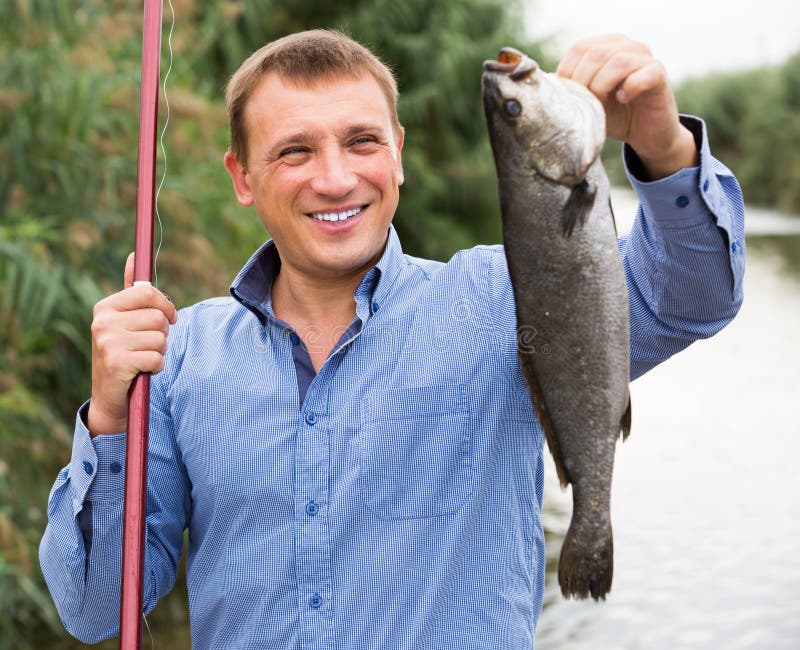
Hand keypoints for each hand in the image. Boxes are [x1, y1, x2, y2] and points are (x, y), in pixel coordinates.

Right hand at [87, 253, 177, 435]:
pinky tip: (142, 370)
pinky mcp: (117, 363)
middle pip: (158, 317)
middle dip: (162, 334)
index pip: (147, 292)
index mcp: (105, 307)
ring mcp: (108, 342)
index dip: (166, 305)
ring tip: (142, 358)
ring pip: (160, 339)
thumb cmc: (122, 352)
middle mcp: (103, 322)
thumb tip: (135, 256)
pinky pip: (157, 358)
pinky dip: (156, 367)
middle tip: (148, 345)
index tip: (169, 317)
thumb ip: (132, 291)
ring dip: (159, 351)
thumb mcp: (124, 319)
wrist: (109, 395)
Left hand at [556, 34, 696, 179]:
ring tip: (602, 103)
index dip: (568, 72)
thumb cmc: (614, 116)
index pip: (579, 48)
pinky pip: (641, 75)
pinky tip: (623, 99)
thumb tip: (546, 84)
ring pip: (618, 62)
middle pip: (596, 53)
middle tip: (586, 103)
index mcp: (605, 47)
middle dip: (584, 82)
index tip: (570, 96)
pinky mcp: (659, 74)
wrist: (646, 135)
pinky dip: (628, 88)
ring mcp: (645, 58)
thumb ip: (572, 90)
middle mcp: (626, 46)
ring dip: (602, 86)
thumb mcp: (587, 102)